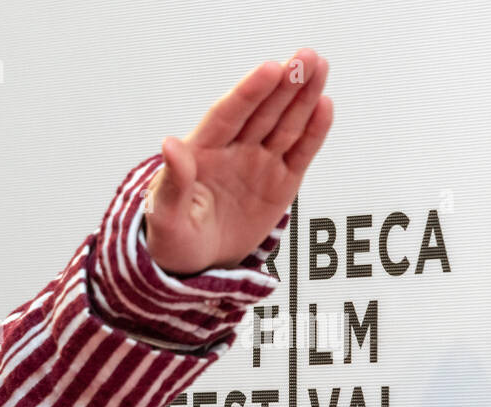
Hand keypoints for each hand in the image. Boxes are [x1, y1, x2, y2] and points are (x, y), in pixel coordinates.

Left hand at [145, 47, 332, 275]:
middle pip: (262, 111)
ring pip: (285, 124)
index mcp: (201, 153)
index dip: (248, 92)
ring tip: (319, 67)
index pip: (226, 115)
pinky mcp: (281, 182)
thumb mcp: (166, 218)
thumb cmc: (173, 240)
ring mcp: (259, 163)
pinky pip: (300, 152)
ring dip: (303, 96)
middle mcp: (233, 151)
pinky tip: (324, 105)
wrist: (196, 264)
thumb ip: (172, 182)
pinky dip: (314, 131)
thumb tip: (169, 143)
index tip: (270, 69)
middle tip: (305, 57)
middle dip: (284, 83)